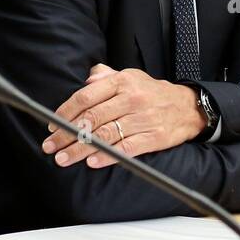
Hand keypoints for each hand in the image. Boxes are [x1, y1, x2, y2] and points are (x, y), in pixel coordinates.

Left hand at [41, 64, 204, 168]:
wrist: (187, 107)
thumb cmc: (152, 92)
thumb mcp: (130, 76)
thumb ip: (106, 76)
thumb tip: (85, 80)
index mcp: (121, 82)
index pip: (85, 97)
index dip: (65, 113)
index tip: (51, 125)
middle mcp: (131, 98)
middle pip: (91, 119)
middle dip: (66, 135)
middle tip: (51, 146)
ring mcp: (143, 118)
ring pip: (105, 135)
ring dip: (81, 150)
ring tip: (64, 159)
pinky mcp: (154, 136)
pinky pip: (127, 148)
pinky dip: (108, 156)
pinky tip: (92, 162)